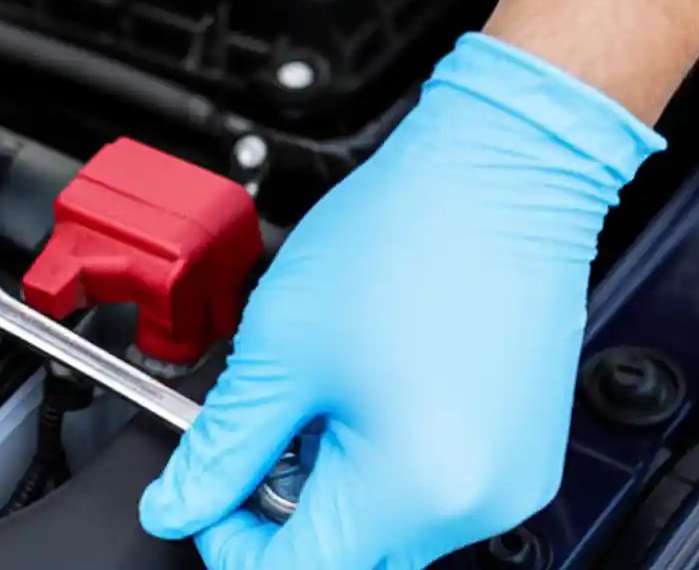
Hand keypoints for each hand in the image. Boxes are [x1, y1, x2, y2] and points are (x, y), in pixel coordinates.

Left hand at [140, 34, 664, 567]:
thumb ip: (220, 448)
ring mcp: (510, 477)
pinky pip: (433, 487)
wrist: (500, 167)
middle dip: (280, 507)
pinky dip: (381, 460)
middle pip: (347, 555)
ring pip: (388, 523)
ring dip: (330, 480)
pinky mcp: (520, 448)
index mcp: (417, 489)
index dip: (229, 542)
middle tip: (255, 430)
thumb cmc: (405, 237)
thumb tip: (178, 505)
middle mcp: (478, 502)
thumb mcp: (280, 351)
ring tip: (316, 393)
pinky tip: (360, 392)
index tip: (204, 493)